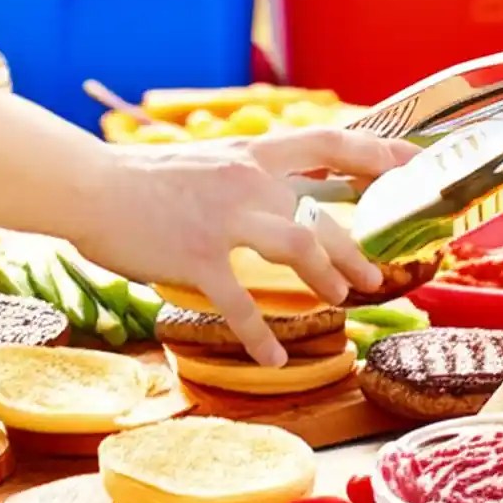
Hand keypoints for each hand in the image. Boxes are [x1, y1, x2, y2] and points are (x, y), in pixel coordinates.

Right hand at [78, 128, 419, 365]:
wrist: (87, 186)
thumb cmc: (142, 178)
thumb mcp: (207, 161)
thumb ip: (247, 172)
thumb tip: (283, 186)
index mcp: (252, 152)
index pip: (332, 141)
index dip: (380, 152)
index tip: (414, 164)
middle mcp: (248, 179)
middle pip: (325, 208)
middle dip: (358, 245)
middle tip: (375, 274)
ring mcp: (224, 218)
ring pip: (301, 244)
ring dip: (329, 276)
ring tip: (341, 301)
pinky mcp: (197, 256)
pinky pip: (241, 304)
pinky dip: (261, 337)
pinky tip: (274, 360)